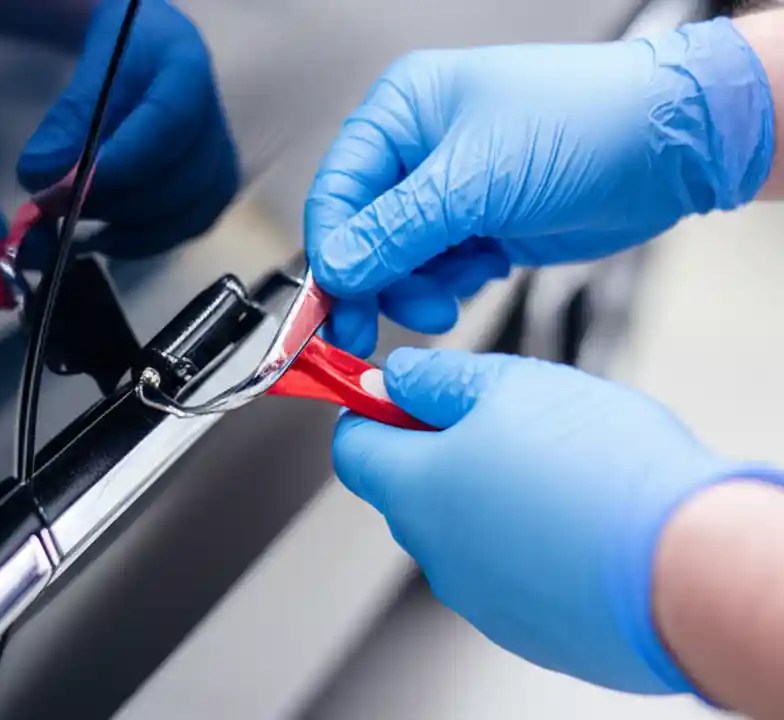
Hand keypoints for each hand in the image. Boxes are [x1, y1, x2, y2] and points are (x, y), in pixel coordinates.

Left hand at [18, 0, 237, 257]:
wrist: (150, 55)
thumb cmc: (121, 55)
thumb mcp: (87, 72)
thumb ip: (66, 122)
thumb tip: (40, 178)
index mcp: (188, 71)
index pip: (167, 124)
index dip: (121, 164)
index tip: (69, 188)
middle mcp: (216, 121)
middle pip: (175, 180)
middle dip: (111, 200)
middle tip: (56, 202)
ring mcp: (220, 161)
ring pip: (182, 214)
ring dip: (123, 225)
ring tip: (77, 212)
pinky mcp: (212, 193)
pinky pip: (184, 229)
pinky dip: (140, 241)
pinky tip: (103, 236)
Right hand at [306, 18, 773, 355]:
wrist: (671, 147)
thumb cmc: (583, 125)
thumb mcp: (474, 181)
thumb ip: (396, 231)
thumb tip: (336, 270)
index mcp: (402, 111)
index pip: (337, 191)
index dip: (331, 254)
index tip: (331, 309)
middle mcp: (417, 148)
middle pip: (360, 232)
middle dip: (373, 282)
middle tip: (368, 334)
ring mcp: (449, 189)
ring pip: (397, 260)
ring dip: (416, 289)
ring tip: (448, 297)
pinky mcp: (478, 224)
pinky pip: (438, 270)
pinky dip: (452, 284)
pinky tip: (485, 270)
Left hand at [332, 348, 747, 692]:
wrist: (685, 568)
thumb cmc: (602, 474)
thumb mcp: (511, 386)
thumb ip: (438, 381)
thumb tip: (395, 379)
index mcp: (415, 489)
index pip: (353, 448)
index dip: (373, 411)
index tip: (403, 392)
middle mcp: (435, 552)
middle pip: (411, 489)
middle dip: (445, 448)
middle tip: (507, 418)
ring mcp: (479, 597)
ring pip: (465, 531)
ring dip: (494, 496)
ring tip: (564, 469)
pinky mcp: (527, 629)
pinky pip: (511, 573)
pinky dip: (533, 543)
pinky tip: (583, 520)